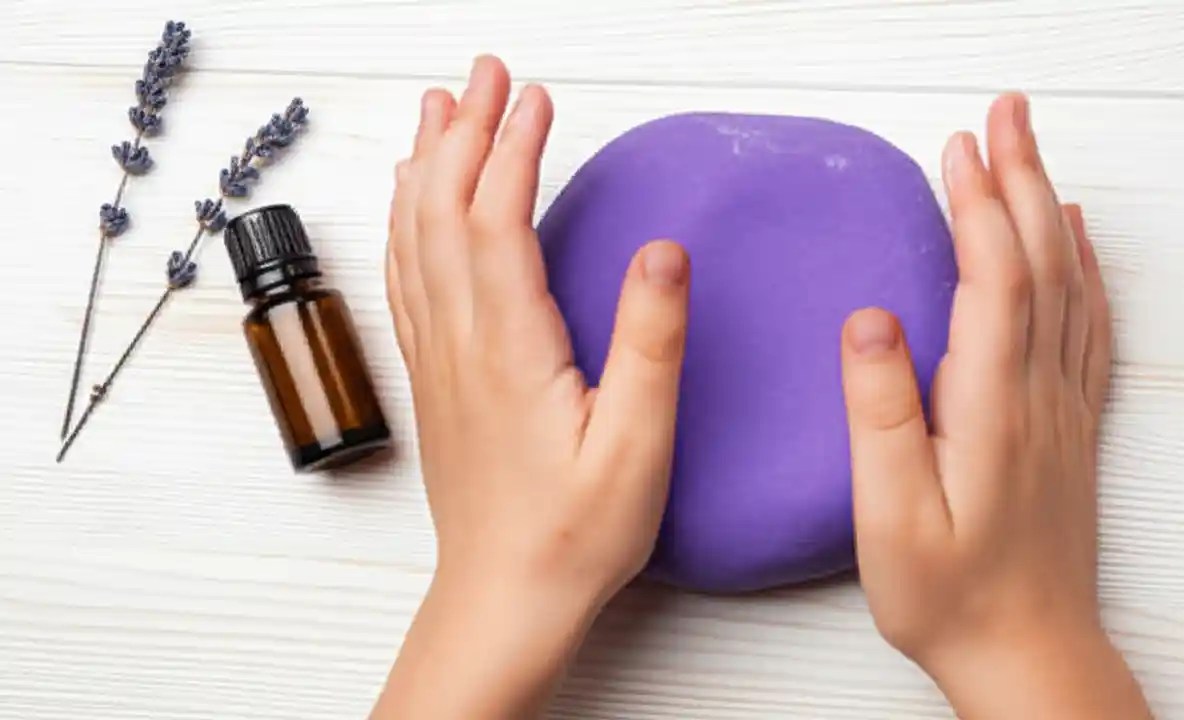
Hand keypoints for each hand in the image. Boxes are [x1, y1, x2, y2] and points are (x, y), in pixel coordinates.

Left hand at [374, 56, 690, 718]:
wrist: (505, 597)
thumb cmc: (573, 534)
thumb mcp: (637, 444)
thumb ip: (649, 342)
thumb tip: (662, 250)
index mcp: (510, 346)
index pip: (498, 219)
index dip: (513, 147)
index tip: (533, 95)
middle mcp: (461, 342)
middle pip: (447, 211)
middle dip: (464, 131)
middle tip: (483, 73)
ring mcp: (439, 359)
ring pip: (417, 240)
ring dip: (428, 167)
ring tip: (436, 112)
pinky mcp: (438, 379)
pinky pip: (407, 280)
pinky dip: (407, 226)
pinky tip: (412, 210)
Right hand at [841, 94, 1149, 717]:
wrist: (1027, 654)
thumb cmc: (950, 595)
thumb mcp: (892, 519)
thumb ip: (881, 417)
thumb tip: (869, 321)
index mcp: (991, 408)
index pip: (992, 281)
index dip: (977, 207)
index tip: (956, 147)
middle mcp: (1038, 395)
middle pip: (1040, 263)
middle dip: (1020, 178)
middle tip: (1003, 113)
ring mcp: (1061, 408)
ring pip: (1068, 284)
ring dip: (1050, 208)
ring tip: (1031, 151)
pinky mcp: (1067, 425)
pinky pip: (1087, 325)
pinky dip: (1083, 269)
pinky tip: (1076, 240)